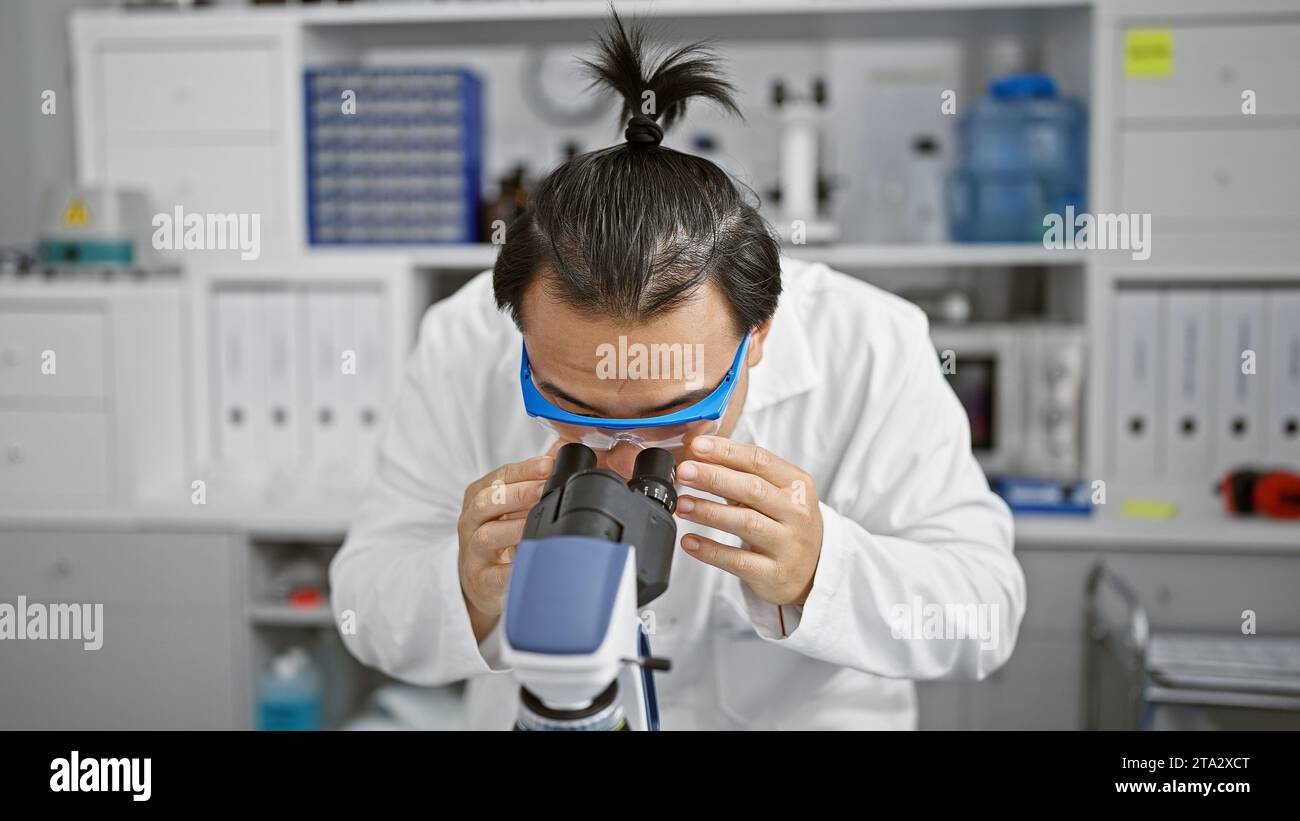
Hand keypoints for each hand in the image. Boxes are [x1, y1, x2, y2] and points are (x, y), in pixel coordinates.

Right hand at [457, 454, 552, 639]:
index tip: (548, 464)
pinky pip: (496, 575)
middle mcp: (471, 521)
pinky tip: (530, 562)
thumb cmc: (500, 535)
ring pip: (487, 536)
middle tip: (543, 490)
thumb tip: (567, 450)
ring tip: (538, 523)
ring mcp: (473, 552)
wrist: (479, 580)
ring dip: (514, 528)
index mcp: (479, 496)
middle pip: (487, 501)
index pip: (500, 476)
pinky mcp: (481, 581)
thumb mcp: (511, 505)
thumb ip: (535, 478)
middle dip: (517, 494)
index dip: (524, 470)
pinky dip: (513, 569)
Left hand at [674, 435, 822, 606]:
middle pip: (752, 489)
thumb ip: (740, 473)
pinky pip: (737, 561)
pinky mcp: (774, 573)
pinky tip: (689, 541)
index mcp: (797, 484)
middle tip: (683, 472)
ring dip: (709, 511)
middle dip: (713, 477)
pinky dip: (710, 550)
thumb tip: (696, 454)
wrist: (812, 570)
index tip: (697, 447)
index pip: (759, 460)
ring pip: (745, 523)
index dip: (726, 451)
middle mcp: (796, 512)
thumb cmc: (784, 523)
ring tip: (682, 505)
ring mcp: (788, 544)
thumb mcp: (774, 494)